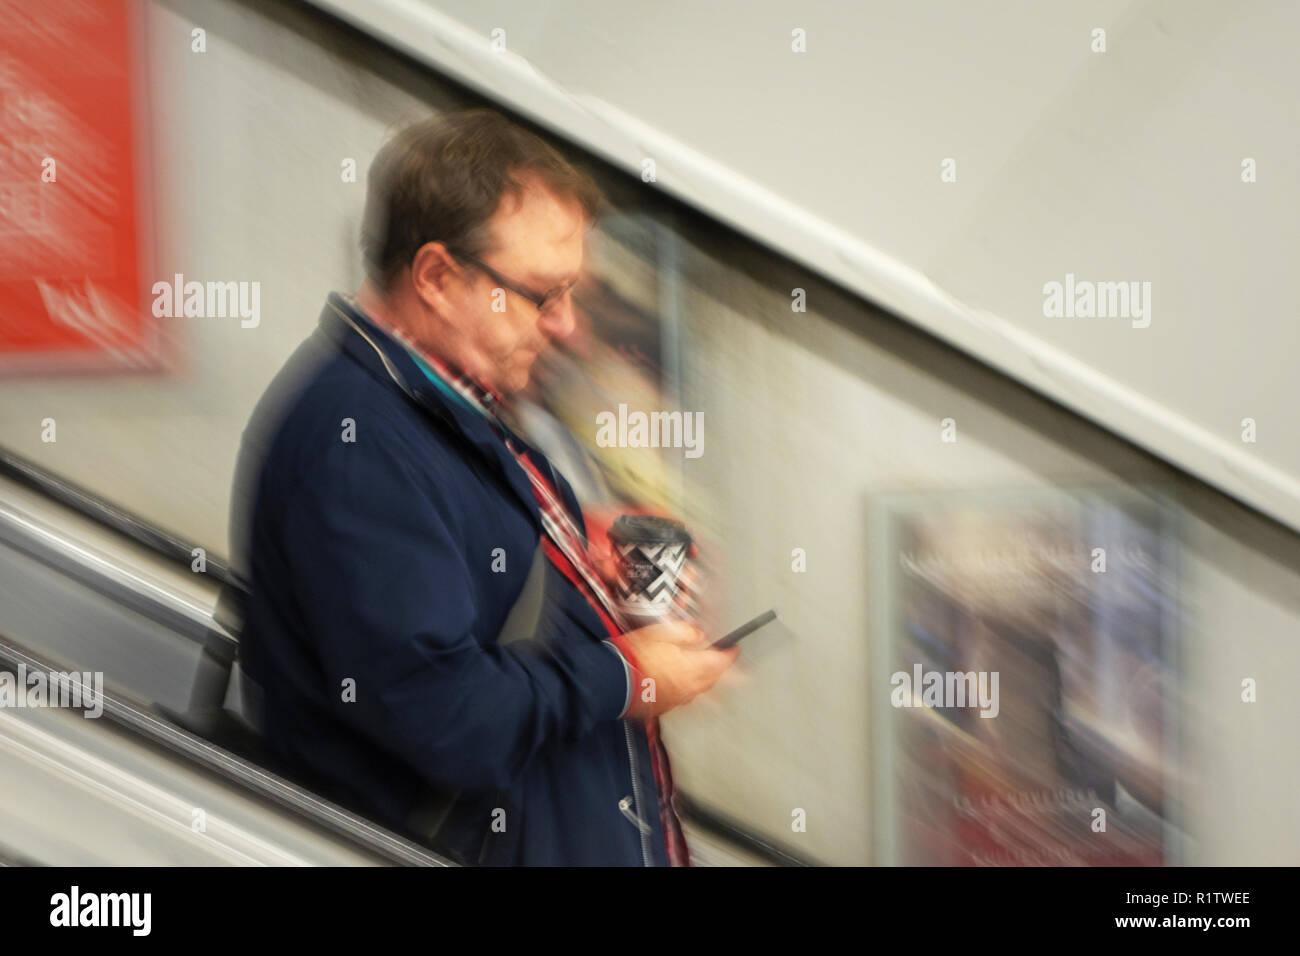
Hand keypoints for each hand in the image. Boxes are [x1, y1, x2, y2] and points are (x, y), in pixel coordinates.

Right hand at [614, 619, 738, 718]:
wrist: (611, 681)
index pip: (721, 663)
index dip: (730, 655)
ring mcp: (676, 700)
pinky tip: (681, 683)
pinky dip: (687, 689)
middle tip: (723, 661)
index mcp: (692, 668)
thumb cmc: (635, 655)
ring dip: (705, 681)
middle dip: (721, 670)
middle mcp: (689, 687)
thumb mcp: (661, 632)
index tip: (734, 649)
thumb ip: (685, 633)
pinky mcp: (662, 707)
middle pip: (713, 680)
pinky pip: (682, 697)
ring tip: (705, 672)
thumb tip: (699, 635)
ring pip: (699, 691)